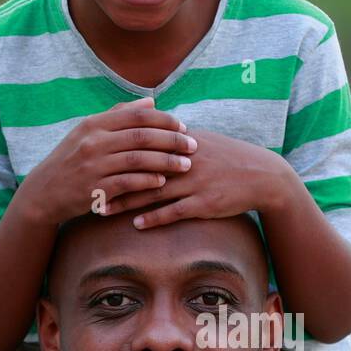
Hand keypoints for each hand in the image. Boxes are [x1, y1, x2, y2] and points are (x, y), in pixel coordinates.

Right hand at [17, 96, 197, 225]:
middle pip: (142, 136)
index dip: (164, 120)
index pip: (137, 116)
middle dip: (172, 140)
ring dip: (166, 162)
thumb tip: (151, 102)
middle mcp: (93, 141)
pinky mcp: (95, 188)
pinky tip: (163, 181)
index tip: (183, 127)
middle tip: (193, 146)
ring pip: (139, 159)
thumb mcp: (89, 133)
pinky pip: (129, 183)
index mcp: (94, 124)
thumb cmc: (72, 160)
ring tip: (186, 165)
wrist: (44, 192)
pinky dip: (148, 181)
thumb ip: (119, 116)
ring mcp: (93, 165)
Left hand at [105, 128, 291, 227]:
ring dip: (125, 202)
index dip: (116, 153)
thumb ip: (174, 135)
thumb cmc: (229, 158)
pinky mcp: (205, 202)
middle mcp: (185, 159)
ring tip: (103, 210)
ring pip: (153, 192)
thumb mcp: (203, 139)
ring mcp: (195, 182)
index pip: (141, 144)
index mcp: (182, 141)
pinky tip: (137, 224)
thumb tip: (149, 126)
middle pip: (140, 169)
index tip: (93, 161)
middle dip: (112, 179)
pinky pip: (174, 211)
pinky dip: (154, 217)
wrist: (262, 176)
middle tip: (88, 188)